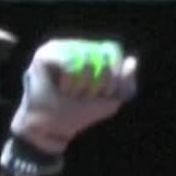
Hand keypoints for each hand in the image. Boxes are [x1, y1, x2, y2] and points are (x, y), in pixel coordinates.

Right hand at [10, 38, 138, 153]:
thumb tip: (132, 60)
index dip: (114, 77)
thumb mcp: (109, 101)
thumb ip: (125, 83)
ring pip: (87, 60)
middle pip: (102, 57)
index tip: (102, 94)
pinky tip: (62, 90)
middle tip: (83, 97)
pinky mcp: (44, 54)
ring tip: (71, 94)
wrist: (52, 129)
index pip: (113, 53)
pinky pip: (70, 64)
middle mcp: (76, 46)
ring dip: (83, 86)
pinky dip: (70, 82)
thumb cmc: (79, 114)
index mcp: (91, 54)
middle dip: (98, 85)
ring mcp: (59, 47)